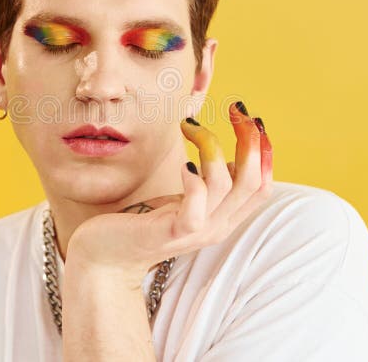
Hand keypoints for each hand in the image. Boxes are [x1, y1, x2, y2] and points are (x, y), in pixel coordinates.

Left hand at [65, 101, 273, 282]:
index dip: (263, 149)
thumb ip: (209, 182)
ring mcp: (195, 233)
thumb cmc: (142, 220)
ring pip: (226, 185)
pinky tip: (182, 163)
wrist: (104, 256)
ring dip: (211, 145)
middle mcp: (217, 227)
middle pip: (254, 182)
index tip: (252, 118)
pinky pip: (196, 207)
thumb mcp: (184, 198)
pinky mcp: (170, 233)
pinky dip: (194, 179)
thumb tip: (231, 153)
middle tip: (236, 110)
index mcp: (224, 217)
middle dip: (250, 140)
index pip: (263, 185)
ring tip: (189, 126)